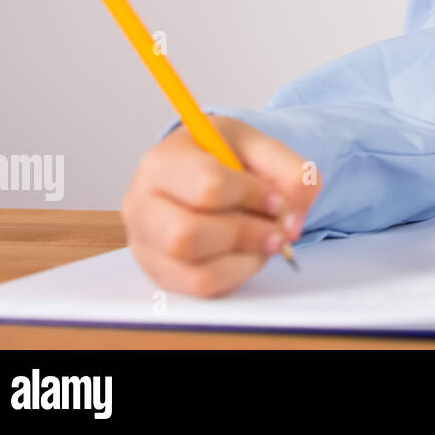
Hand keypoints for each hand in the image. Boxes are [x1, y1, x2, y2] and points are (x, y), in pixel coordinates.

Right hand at [121, 115, 320, 297]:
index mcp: (163, 161)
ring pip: (194, 270)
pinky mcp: (159, 271)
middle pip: (187, 235)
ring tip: (266, 241)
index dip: (252, 196)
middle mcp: (141, 204)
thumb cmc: (224, 155)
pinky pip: (199, 288)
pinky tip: (249, 254)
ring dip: (245, 258)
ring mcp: (145, 243)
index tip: (277, 198)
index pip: (207, 186)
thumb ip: (290, 172)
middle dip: (246, 234)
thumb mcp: (259, 146)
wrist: (199, 168)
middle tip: (278, 229)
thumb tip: (292, 221)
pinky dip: (236, 275)